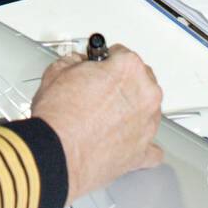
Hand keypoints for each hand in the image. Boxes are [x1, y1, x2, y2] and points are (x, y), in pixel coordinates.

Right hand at [31, 44, 162, 201]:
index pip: (122, 54)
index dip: (106, 60)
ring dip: (132, 111)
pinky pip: (152, 148)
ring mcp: (147, 125)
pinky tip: (127, 140)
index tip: (100, 66)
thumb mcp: (57, 72)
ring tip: (105, 118)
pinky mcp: (142, 153)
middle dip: (123, 84)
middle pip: (141, 80)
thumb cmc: (58, 117)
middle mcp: (145, 95)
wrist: (55, 153)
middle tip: (99, 91)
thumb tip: (76, 64)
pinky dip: (140, 144)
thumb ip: (74, 62)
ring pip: (148, 110)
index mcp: (128, 69)